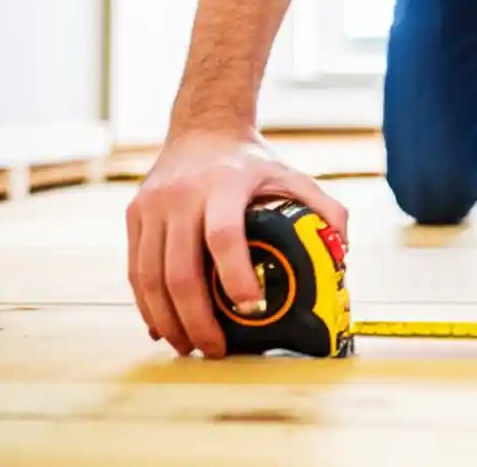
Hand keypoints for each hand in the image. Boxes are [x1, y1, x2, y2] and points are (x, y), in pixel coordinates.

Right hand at [125, 129, 348, 357]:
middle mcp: (181, 195)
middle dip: (196, 318)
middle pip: (180, 270)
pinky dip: (146, 304)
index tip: (252, 310)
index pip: (224, 237)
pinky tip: (163, 326)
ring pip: (150, 277)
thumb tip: (342, 250)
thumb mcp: (291, 174)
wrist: (202, 127)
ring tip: (188, 346)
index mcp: (225, 185)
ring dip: (167, 320)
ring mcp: (152, 206)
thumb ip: (324, 208)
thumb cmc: (250, 161)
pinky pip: (135, 269)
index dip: (236, 278)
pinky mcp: (134, 215)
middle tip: (215, 349)